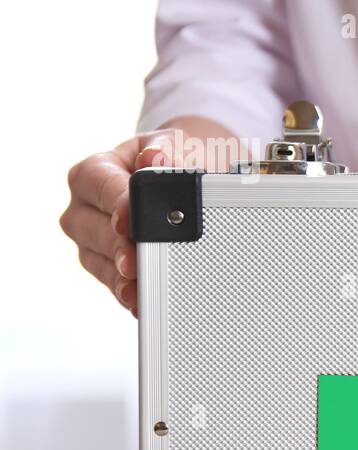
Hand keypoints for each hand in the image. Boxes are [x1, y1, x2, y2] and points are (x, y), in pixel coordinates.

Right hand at [61, 131, 181, 313]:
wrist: (182, 179)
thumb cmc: (172, 160)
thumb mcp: (174, 146)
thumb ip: (168, 152)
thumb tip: (155, 159)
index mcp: (93, 172)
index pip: (100, 186)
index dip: (117, 204)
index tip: (129, 220)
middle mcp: (84, 207)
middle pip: (95, 230)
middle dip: (120, 246)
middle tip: (136, 261)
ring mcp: (92, 241)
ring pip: (100, 261)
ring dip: (122, 277)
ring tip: (140, 288)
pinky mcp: (106, 266)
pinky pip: (114, 283)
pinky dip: (129, 293)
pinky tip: (141, 302)